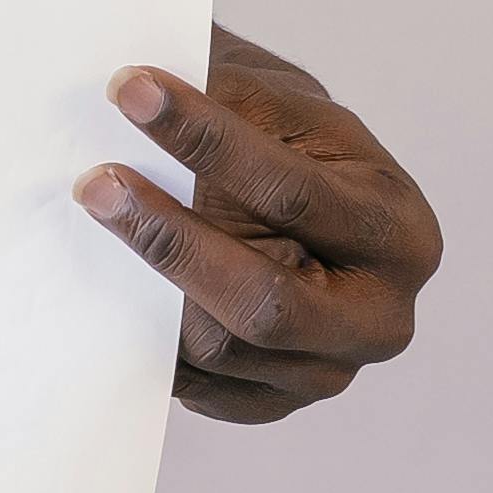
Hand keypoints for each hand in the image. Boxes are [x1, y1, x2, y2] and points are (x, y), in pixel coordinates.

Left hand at [74, 29, 440, 422]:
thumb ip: (223, 100)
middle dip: (172, 242)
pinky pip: (198, 386)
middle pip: (265, 304)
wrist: (280, 194)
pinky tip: (116, 283)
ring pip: (219, 348)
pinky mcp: (272, 401)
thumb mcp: (271, 101)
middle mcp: (379, 315)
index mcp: (397, 229)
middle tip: (95, 183)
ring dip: (145, 285)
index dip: (205, 139)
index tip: (128, 90)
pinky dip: (150, 338)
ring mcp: (328, 370)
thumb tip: (138, 92)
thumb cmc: (279, 138)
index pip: (294, 192)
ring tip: (95, 217)